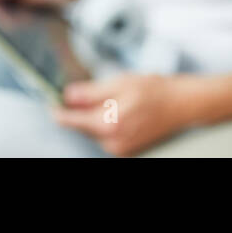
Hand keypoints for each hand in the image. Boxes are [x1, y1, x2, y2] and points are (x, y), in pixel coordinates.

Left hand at [50, 73, 194, 156]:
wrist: (181, 104)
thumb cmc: (154, 90)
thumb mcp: (120, 82)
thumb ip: (90, 92)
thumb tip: (67, 96)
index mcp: (109, 124)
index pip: (71, 121)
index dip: (59, 110)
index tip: (50, 101)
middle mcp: (112, 142)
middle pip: (81, 126)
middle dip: (82, 109)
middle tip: (96, 91)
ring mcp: (118, 148)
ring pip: (93, 130)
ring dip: (95, 116)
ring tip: (119, 100)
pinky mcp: (124, 150)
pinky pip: (104, 135)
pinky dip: (106, 122)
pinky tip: (122, 110)